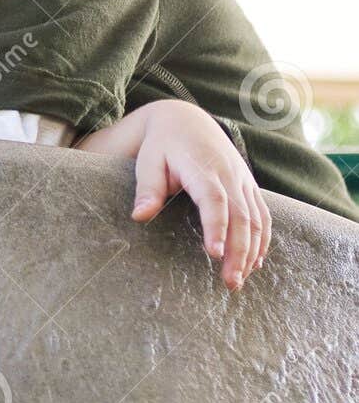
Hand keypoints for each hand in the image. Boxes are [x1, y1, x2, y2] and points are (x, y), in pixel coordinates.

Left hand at [79, 102, 270, 289]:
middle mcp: (229, 174)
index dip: (217, 227)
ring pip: (257, 218)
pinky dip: (262, 239)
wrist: (186, 120)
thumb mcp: (148, 161)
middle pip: (241, 216)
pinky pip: (262, 214)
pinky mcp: (249, 185)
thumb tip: (140, 216)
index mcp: (202, 168)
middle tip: (230, 283)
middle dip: (239, 251)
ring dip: (252, 251)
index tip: (215, 253)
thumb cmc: (162, 145)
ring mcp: (242, 179)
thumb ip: (147, 188)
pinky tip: (255, 262)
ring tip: (240, 280)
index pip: (214, 200)